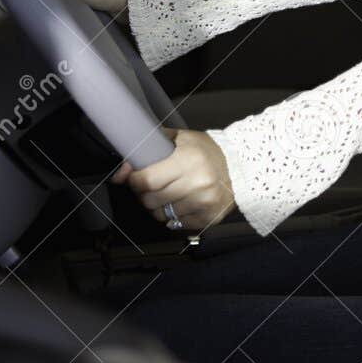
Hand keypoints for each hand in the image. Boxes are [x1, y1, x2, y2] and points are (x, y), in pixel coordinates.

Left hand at [112, 127, 235, 230]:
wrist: (241, 167)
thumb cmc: (207, 152)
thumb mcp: (180, 139)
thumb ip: (149, 148)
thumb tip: (120, 173)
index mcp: (189, 160)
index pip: (147, 180)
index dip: (135, 181)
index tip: (135, 177)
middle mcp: (198, 182)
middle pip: (151, 200)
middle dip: (145, 194)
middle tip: (152, 185)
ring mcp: (205, 202)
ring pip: (162, 215)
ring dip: (159, 206)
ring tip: (170, 193)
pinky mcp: (209, 218)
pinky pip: (177, 223)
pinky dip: (175, 215)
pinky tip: (183, 202)